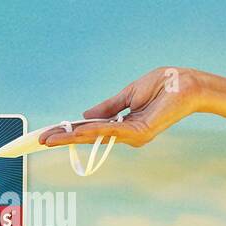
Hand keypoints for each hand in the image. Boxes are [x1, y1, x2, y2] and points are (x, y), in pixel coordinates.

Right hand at [38, 67, 208, 149]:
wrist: (188, 83)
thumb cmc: (164, 85)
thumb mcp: (129, 94)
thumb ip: (107, 107)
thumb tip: (83, 116)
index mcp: (124, 123)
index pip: (91, 129)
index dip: (69, 132)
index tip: (46, 135)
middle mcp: (128, 133)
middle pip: (90, 137)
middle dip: (64, 138)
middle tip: (38, 142)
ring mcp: (135, 135)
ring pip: (96, 135)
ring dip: (72, 136)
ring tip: (49, 138)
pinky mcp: (142, 132)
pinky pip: (112, 130)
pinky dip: (93, 130)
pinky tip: (76, 130)